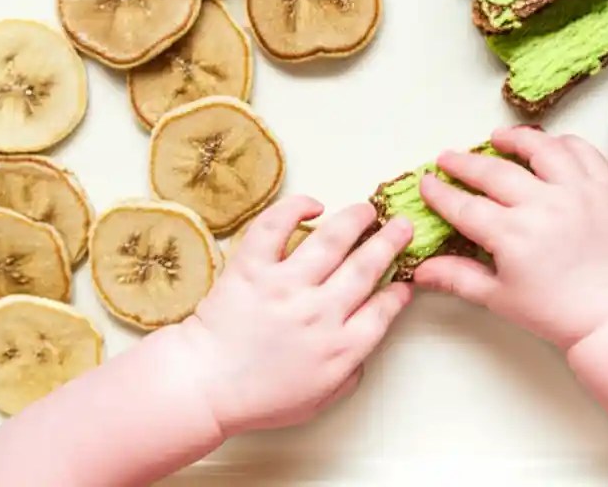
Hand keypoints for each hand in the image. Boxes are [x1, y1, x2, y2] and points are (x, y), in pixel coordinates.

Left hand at [177, 196, 413, 433]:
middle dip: (391, 241)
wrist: (203, 387)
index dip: (399, 290)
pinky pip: (276, 226)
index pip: (383, 309)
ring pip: (333, 239)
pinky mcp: (252, 268)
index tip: (404, 279)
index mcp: (340, 348)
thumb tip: (363, 347)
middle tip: (402, 226)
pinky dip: (296, 207)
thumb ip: (350, 374)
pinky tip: (313, 205)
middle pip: (367, 266)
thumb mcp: (319, 401)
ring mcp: (285, 287)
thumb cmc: (257, 398)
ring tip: (367, 210)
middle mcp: (319, 313)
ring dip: (356, 218)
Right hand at [414, 126, 607, 349]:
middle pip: (494, 172)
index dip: (441, 193)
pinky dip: (563, 143)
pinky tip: (548, 145)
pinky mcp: (605, 189)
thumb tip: (419, 269)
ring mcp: (577, 193)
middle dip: (464, 163)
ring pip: (542, 149)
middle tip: (448, 158)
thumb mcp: (499, 298)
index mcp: (513, 235)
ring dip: (515, 139)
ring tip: (498, 138)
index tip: (426, 182)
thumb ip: (458, 277)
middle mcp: (544, 206)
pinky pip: (583, 152)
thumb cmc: (555, 310)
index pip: (465, 206)